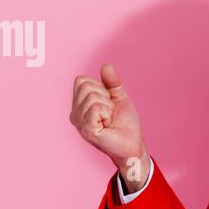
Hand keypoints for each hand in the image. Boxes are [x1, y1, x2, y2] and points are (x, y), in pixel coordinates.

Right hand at [70, 63, 148, 179]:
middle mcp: (75, 113)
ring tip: (109, 121)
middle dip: (105, 97)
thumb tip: (106, 66)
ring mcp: (79, 122)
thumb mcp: (119, 97)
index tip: (108, 103)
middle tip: (110, 113)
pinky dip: (107, 114)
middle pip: (86, 87)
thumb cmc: (125, 123)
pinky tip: (107, 126)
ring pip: (92, 97)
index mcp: (79, 104)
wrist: (133, 143)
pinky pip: (96, 108)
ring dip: (108, 108)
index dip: (100, 88)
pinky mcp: (86, 130)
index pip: (82, 81)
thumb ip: (112, 81)